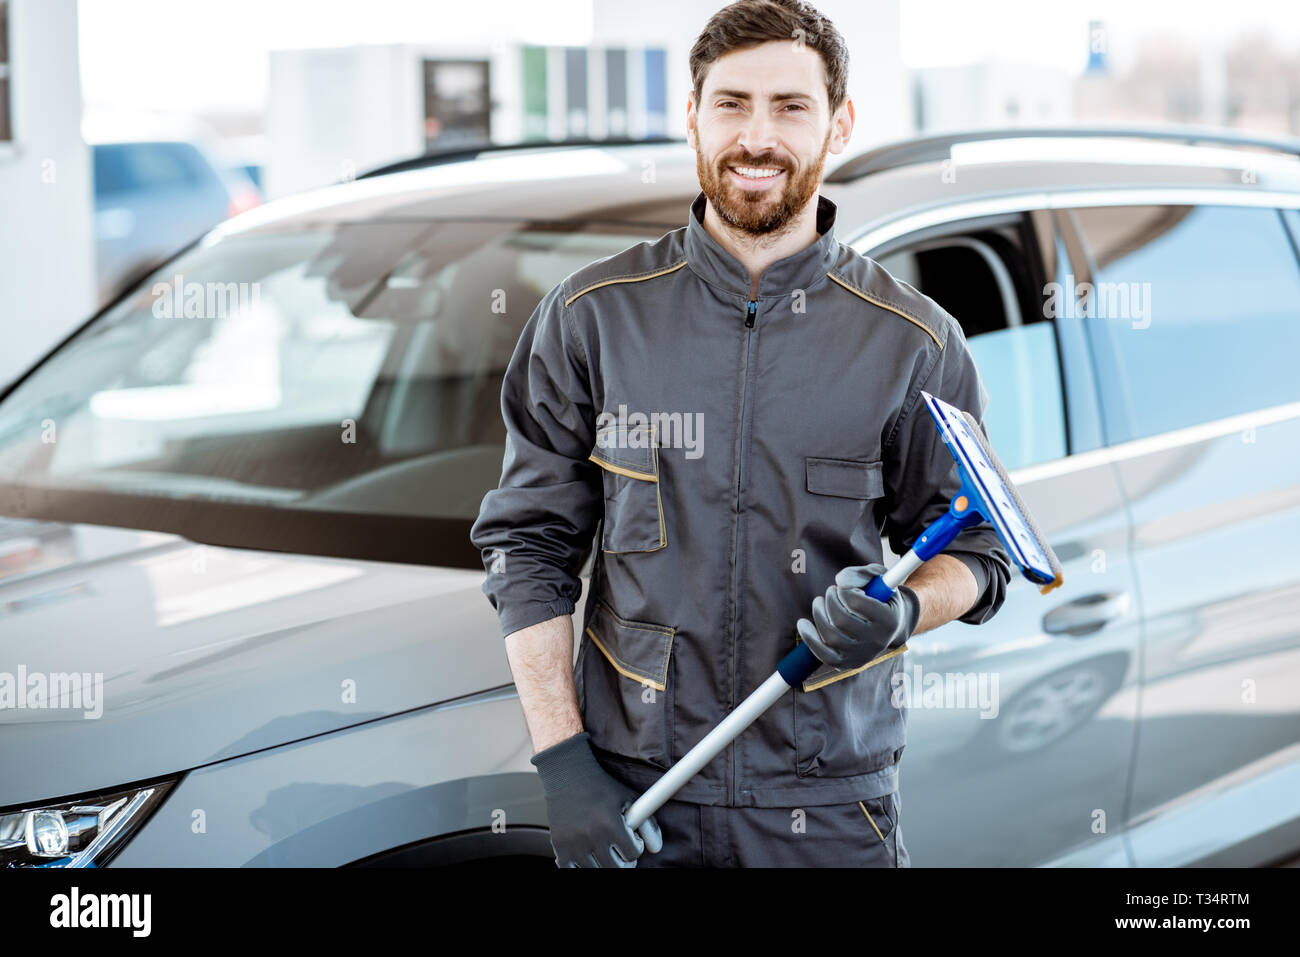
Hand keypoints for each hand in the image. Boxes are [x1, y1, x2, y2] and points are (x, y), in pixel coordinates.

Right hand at [530, 731, 663, 866]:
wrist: (566, 775)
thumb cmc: (600, 786)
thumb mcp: (628, 798)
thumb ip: (647, 822)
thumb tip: (656, 848)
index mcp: (611, 824)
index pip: (633, 853)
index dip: (635, 847)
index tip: (631, 840)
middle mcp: (592, 835)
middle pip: (616, 868)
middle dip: (623, 861)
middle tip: (620, 852)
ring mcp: (574, 844)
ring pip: (596, 870)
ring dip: (603, 862)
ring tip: (604, 849)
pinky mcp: (559, 847)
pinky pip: (572, 870)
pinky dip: (582, 865)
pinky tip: (586, 853)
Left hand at [796, 563, 920, 669]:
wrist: (889, 625)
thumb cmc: (881, 596)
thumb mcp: (878, 578)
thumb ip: (861, 574)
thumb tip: (840, 582)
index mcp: (889, 620)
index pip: (857, 603)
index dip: (844, 591)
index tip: (844, 588)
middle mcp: (877, 641)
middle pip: (841, 620)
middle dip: (830, 600)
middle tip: (831, 591)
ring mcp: (861, 655)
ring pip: (831, 636)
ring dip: (818, 613)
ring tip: (819, 602)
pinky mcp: (847, 663)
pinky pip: (823, 654)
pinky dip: (809, 638)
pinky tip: (803, 623)